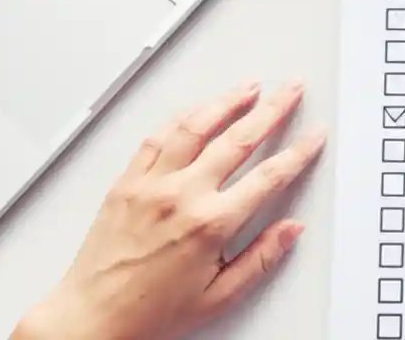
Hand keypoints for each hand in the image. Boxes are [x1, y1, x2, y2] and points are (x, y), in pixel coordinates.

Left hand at [12, 82, 326, 339]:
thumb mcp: (219, 295)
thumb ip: (261, 258)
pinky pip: (157, 137)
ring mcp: (151, 185)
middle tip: (290, 90)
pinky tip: (197, 109)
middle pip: (238, 139)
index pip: (269, 177)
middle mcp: (181, 197)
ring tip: (249, 87)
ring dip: (227, 101)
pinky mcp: (126, 183)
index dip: (298, 152)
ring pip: (196, 126)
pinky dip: (182, 116)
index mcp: (210, 225)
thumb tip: (291, 231)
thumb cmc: (150, 314)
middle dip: (272, 109)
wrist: (92, 319)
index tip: (313, 136)